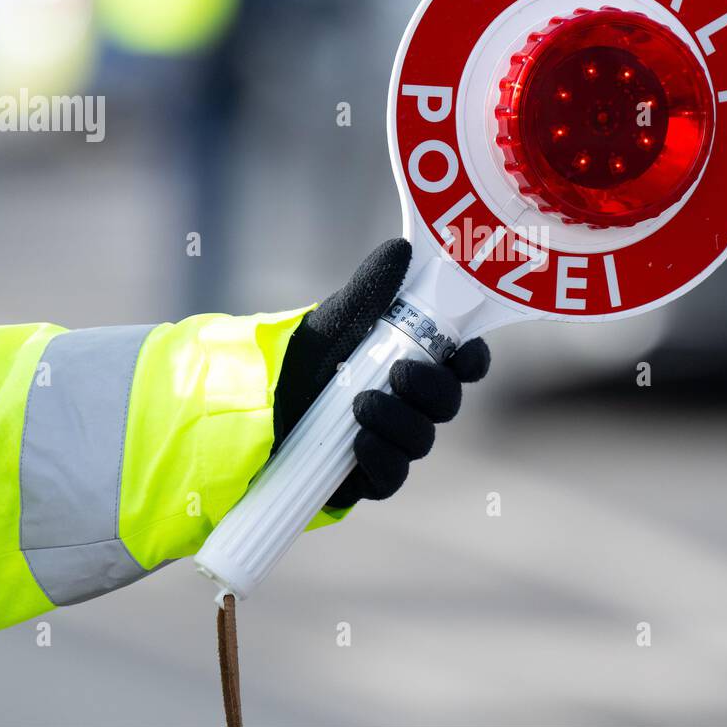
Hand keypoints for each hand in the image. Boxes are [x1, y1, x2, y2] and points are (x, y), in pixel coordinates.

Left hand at [274, 239, 489, 508]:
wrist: (254, 402)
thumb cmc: (303, 356)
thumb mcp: (337, 317)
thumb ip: (372, 288)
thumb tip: (402, 250)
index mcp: (416, 360)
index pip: (463, 363)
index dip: (472, 360)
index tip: (464, 354)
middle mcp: (412, 403)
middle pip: (448, 403)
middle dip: (432, 390)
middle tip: (400, 373)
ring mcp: (393, 440)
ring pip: (422, 440)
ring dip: (399, 422)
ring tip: (362, 404)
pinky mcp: (370, 474)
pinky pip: (392, 476)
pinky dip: (381, 458)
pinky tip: (360, 442)